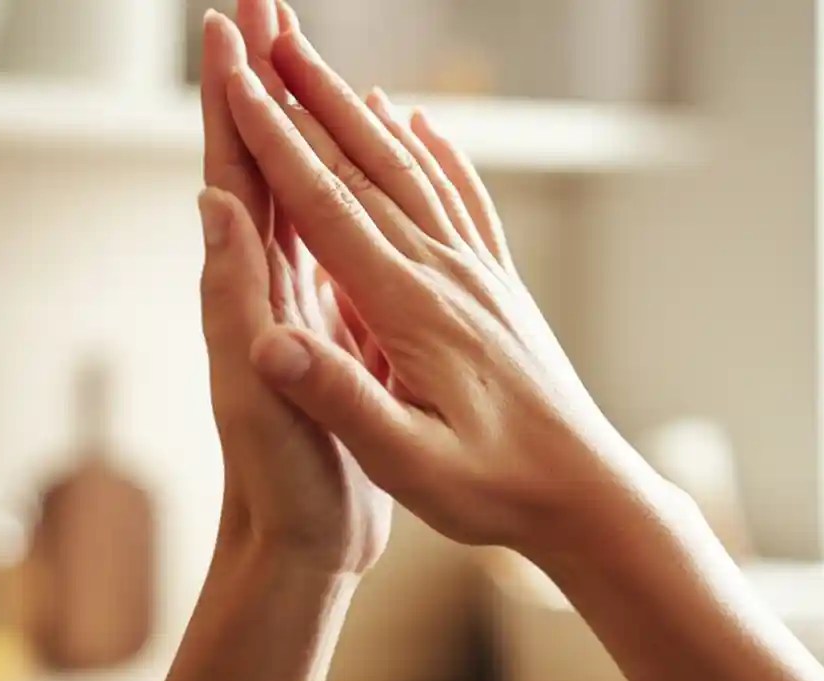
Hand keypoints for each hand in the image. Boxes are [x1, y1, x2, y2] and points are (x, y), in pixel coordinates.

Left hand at [199, 3, 389, 573]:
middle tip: (270, 8)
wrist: (300, 545)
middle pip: (263, 163)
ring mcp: (306, 302)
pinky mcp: (339, 328)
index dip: (232, 96)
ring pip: (305, 194)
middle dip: (265, 83)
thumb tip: (213, 202)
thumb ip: (234, 305)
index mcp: (251, 289)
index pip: (233, 172)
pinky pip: (345, 243)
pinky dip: (352, 197)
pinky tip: (368, 179)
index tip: (231, 23)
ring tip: (317, 70)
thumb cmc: (281, 483)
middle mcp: (271, 285)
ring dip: (305, 127)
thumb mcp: (257, 395)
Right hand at [221, 22, 648, 555]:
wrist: (586, 491)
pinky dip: (435, 151)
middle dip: (310, 96)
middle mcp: (447, 272)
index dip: (278, 144)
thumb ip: (344, 402)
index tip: (238, 85)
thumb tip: (271, 345)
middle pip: (367, 165)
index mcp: (413, 308)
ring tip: (323, 62)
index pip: (330, 208)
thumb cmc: (497, 488)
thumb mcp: (413, 465)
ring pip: (411, 169)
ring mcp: (477, 273)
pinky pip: (462, 198)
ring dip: (361, 110)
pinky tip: (422, 121)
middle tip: (269, 33)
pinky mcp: (497, 285)